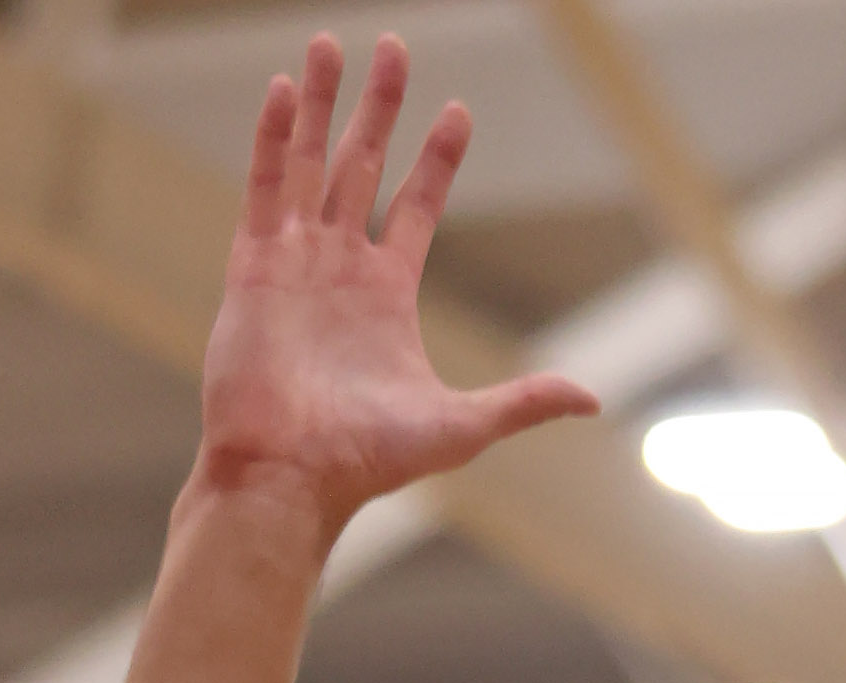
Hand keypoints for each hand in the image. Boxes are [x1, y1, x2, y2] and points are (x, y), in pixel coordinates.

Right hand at [194, 33, 597, 534]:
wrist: (293, 476)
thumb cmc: (369, 462)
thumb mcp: (462, 426)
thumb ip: (523, 402)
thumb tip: (592, 399)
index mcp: (386, 296)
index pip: (417, 207)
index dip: (437, 159)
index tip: (456, 110)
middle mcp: (339, 268)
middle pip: (361, 166)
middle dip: (377, 106)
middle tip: (393, 47)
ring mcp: (294, 262)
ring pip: (311, 162)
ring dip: (322, 103)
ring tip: (331, 42)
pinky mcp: (253, 266)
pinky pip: (266, 187)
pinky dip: (275, 138)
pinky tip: (288, 89)